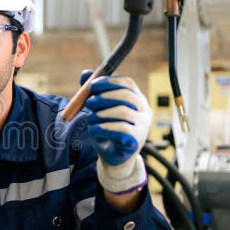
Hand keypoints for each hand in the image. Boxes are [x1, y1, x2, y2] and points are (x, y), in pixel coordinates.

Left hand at [82, 73, 151, 193]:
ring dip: (102, 114)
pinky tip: (95, 129)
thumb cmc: (108, 129)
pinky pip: (121, 129)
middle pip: (127, 96)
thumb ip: (94, 92)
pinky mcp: (137, 140)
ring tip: (91, 119)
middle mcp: (144, 111)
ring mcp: (143, 126)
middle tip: (89, 102)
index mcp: (137, 99)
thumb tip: (85, 74)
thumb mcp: (100, 109)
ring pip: (123, 112)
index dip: (109, 82)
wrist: (113, 156)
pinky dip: (104, 127)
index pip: (127, 84)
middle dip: (105, 97)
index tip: (93, 85)